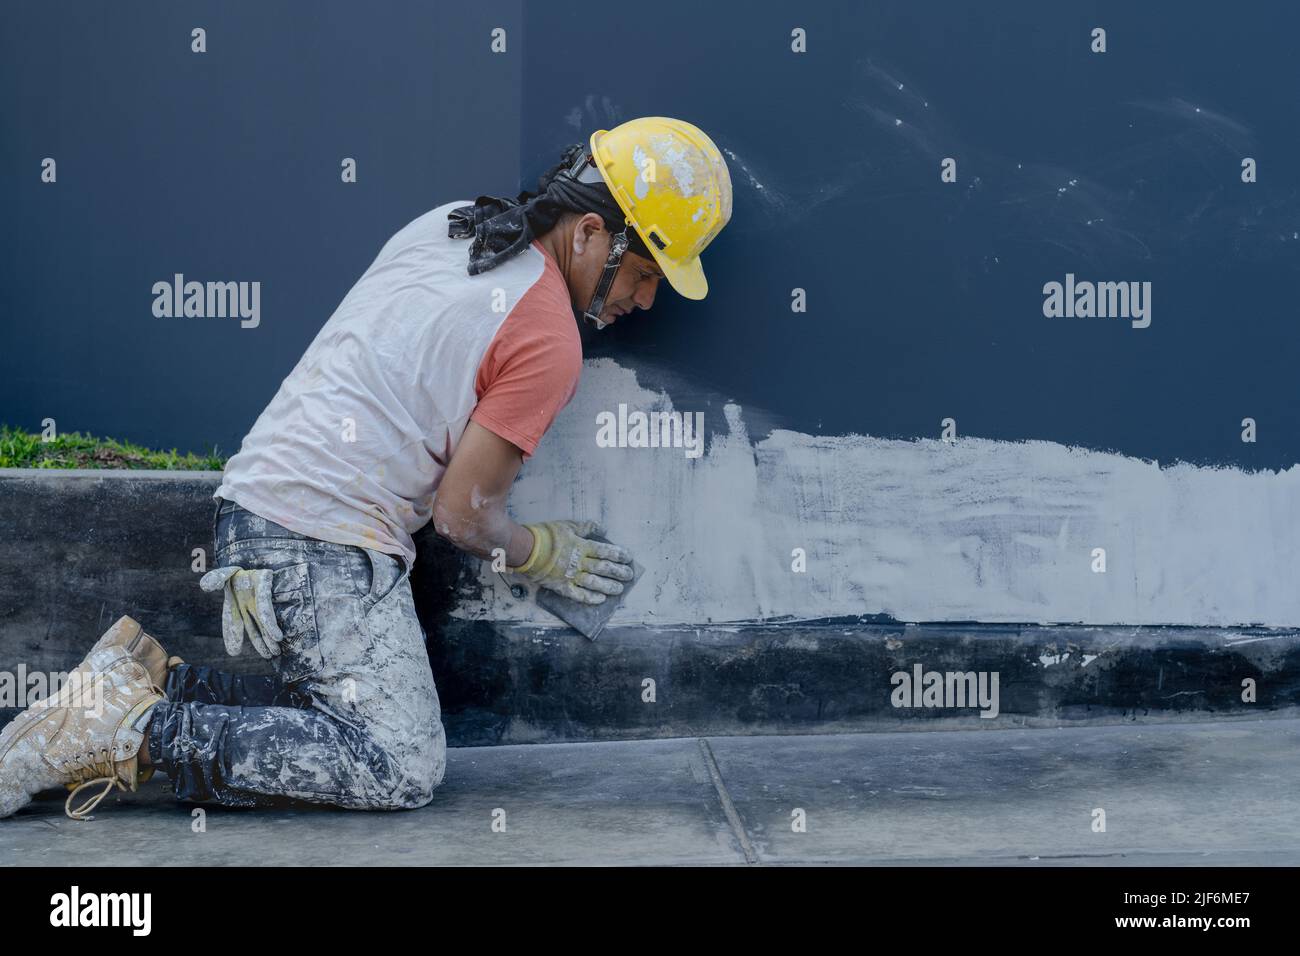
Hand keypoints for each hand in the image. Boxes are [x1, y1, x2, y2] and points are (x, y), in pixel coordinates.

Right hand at [199, 567, 284, 658]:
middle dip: (260, 642)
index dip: (232, 635)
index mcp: (235, 601)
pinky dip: (270, 623)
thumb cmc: (238, 568)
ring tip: (276, 652)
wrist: (254, 554)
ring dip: (268, 638)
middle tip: (268, 656)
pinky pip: (266, 609)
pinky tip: (277, 635)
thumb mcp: (224, 572)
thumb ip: (216, 578)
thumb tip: (206, 586)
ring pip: (262, 622)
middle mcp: (247, 602)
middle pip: (253, 625)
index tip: (234, 652)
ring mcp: (258, 598)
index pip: (232, 621)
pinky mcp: (268, 588)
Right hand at [509, 520, 633, 604]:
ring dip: (609, 586)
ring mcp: (571, 576)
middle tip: (629, 575)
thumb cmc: (545, 535)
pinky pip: (579, 595)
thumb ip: (585, 527)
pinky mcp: (561, 587)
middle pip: (603, 568)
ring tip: (620, 589)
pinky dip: (590, 598)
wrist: (526, 549)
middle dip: (618, 572)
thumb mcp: (567, 526)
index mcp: (581, 546)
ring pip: (594, 583)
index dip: (618, 555)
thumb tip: (600, 527)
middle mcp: (579, 562)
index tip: (628, 558)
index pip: (605, 551)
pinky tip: (600, 599)